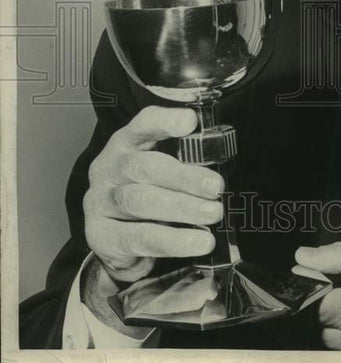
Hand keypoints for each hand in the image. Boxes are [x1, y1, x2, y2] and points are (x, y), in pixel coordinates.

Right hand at [84, 105, 223, 284]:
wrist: (115, 240)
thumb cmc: (147, 193)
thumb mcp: (162, 170)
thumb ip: (185, 160)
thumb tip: (219, 164)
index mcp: (126, 143)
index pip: (143, 125)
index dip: (165, 121)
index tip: (190, 121)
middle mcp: (109, 168)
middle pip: (146, 166)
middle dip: (185, 176)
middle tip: (216, 186)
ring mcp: (101, 202)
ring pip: (142, 201)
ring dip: (183, 208)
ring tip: (213, 213)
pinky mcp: (102, 236)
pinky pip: (141, 238)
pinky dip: (174, 240)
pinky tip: (197, 241)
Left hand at [296, 238, 340, 350]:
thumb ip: (340, 254)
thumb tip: (301, 257)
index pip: (311, 300)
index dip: (307, 280)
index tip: (315, 266)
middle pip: (311, 315)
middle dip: (319, 293)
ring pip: (319, 327)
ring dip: (328, 307)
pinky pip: (331, 336)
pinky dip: (337, 319)